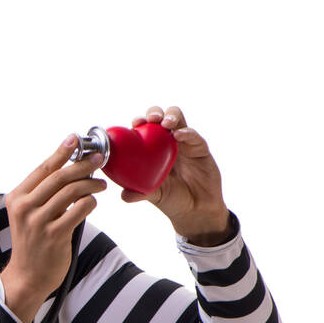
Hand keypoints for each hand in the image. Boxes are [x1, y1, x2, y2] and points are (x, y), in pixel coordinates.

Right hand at [1, 134, 108, 322]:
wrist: (27, 276)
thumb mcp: (29, 214)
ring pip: (71, 192)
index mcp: (17, 197)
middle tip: (99, 160)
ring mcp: (38, 222)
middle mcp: (25, 207)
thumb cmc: (33, 242)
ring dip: (91, 185)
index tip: (76, 139)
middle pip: (59, 177)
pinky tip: (93, 202)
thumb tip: (71, 168)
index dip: (61, 151)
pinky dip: (90, 203)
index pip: (43, 168)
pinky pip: (79, 210)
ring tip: (101, 185)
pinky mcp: (54, 235)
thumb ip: (44, 194)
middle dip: (82, 165)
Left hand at [123, 105, 230, 242]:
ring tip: (166, 123)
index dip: (139, 122)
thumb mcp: (154, 196)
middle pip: (160, 116)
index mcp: (152, 149)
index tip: (134, 123)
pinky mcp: (200, 148)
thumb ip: (140, 193)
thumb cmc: (173, 199)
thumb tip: (123, 195)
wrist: (197, 209)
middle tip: (150, 119)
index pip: (144, 128)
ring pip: (178, 119)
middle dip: (154, 113)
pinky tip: (179, 136)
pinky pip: (194, 136)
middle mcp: (167, 142)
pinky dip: (187, 133)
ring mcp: (184, 142)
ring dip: (171, 116)